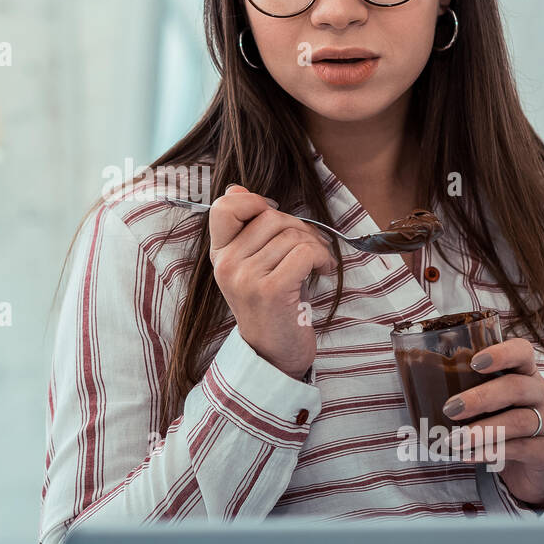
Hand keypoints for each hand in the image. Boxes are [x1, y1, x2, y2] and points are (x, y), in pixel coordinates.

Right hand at [208, 183, 337, 379]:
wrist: (274, 355)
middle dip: (299, 227)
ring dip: (315, 246)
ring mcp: (247, 278)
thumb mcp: (251, 265)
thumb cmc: (271, 306)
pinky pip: (304, 252)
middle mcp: (227, 265)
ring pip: (291, 234)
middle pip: (270, 216)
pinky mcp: (271, 291)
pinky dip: (321, 258)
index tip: (273, 217)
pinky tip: (323, 271)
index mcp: (219, 255)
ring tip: (318, 263)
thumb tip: (236, 188)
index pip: (223, 207)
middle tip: (309, 249)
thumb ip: (245, 229)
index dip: (253, 202)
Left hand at [443, 337, 543, 505]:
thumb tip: (414, 373)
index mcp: (525, 371)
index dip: (501, 353)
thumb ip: (466, 384)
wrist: (534, 462)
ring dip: (483, 430)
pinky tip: (467, 455)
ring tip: (455, 439)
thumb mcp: (490, 399)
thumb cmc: (503, 419)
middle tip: (451, 408)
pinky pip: (518, 449)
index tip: (474, 362)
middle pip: (516, 387)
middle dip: (481, 397)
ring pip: (518, 421)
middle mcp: (541, 392)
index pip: (522, 351)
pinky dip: (489, 452)